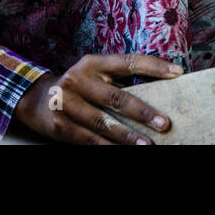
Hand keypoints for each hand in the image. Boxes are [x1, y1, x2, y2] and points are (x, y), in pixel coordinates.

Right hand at [13, 53, 181, 144]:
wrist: (37, 100)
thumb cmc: (78, 87)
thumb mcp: (94, 75)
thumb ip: (118, 81)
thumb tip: (158, 93)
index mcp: (91, 63)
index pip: (127, 62)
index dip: (153, 66)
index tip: (177, 73)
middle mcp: (77, 80)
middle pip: (114, 96)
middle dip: (141, 111)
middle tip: (163, 123)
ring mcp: (67, 103)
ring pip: (102, 122)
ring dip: (127, 136)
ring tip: (148, 145)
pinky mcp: (61, 126)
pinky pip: (89, 139)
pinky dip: (108, 147)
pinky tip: (124, 152)